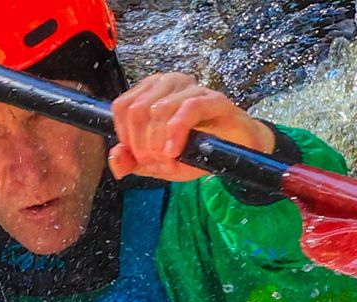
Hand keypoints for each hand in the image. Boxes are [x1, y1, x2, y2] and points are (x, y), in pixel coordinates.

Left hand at [107, 73, 275, 181]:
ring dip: (158, 142)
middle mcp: (170, 83)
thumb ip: (134, 161)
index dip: (125, 135)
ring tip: (168, 160)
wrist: (240, 153)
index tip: (139, 157)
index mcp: (152, 91)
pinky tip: (174, 150)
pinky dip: (176, 132)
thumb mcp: (161, 162)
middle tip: (154, 163)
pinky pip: (188, 109)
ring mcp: (193, 89)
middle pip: (138, 109)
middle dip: (142, 143)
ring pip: (159, 110)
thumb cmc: (200, 151)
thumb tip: (116, 160)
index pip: (123, 106)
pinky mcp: (215, 100)